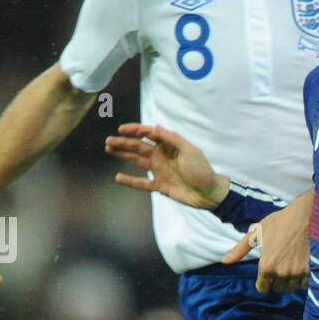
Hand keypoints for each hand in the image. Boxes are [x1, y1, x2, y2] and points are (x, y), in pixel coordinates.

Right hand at [106, 123, 229, 208]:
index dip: (135, 130)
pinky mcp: (160, 186)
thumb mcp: (189, 151)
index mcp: (169, 145)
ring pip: (137, 161)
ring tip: (109, 149)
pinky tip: (118, 177)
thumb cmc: (202, 170)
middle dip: (123, 143)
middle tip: (108, 141)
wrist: (209, 193)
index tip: (121, 129)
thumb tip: (155, 126)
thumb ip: (172, 139)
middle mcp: (162, 156)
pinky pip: (142, 183)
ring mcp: (160, 171)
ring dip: (123, 155)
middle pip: (138, 147)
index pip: (148, 134)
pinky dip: (131, 181)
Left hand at [222, 189, 312, 292]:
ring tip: (290, 267)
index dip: (263, 281)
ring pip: (291, 288)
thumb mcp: (256, 233)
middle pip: (277, 289)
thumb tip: (224, 261)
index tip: (266, 273)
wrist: (305, 216)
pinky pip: (305, 285)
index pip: (262, 288)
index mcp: (266, 266)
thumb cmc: (279, 222)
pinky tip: (301, 267)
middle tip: (279, 266)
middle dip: (276, 281)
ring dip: (290, 282)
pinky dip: (303, 280)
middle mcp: (281, 273)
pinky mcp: (310, 270)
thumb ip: (240, 250)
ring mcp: (296, 272)